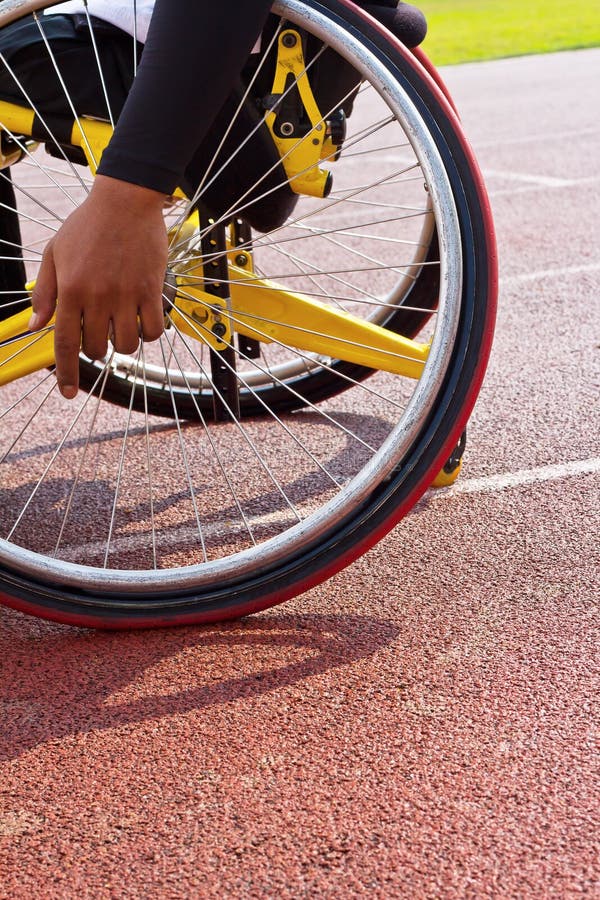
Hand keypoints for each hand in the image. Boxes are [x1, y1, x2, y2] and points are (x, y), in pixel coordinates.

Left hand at [29, 174, 167, 398]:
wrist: (126, 200)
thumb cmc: (88, 224)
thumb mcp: (55, 253)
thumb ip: (45, 292)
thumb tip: (35, 326)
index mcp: (70, 288)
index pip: (64, 342)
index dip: (66, 372)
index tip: (68, 393)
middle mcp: (97, 295)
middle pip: (96, 348)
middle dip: (96, 348)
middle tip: (100, 330)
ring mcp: (126, 294)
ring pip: (126, 345)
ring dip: (123, 342)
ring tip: (122, 322)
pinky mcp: (151, 290)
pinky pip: (153, 331)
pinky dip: (149, 333)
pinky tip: (144, 319)